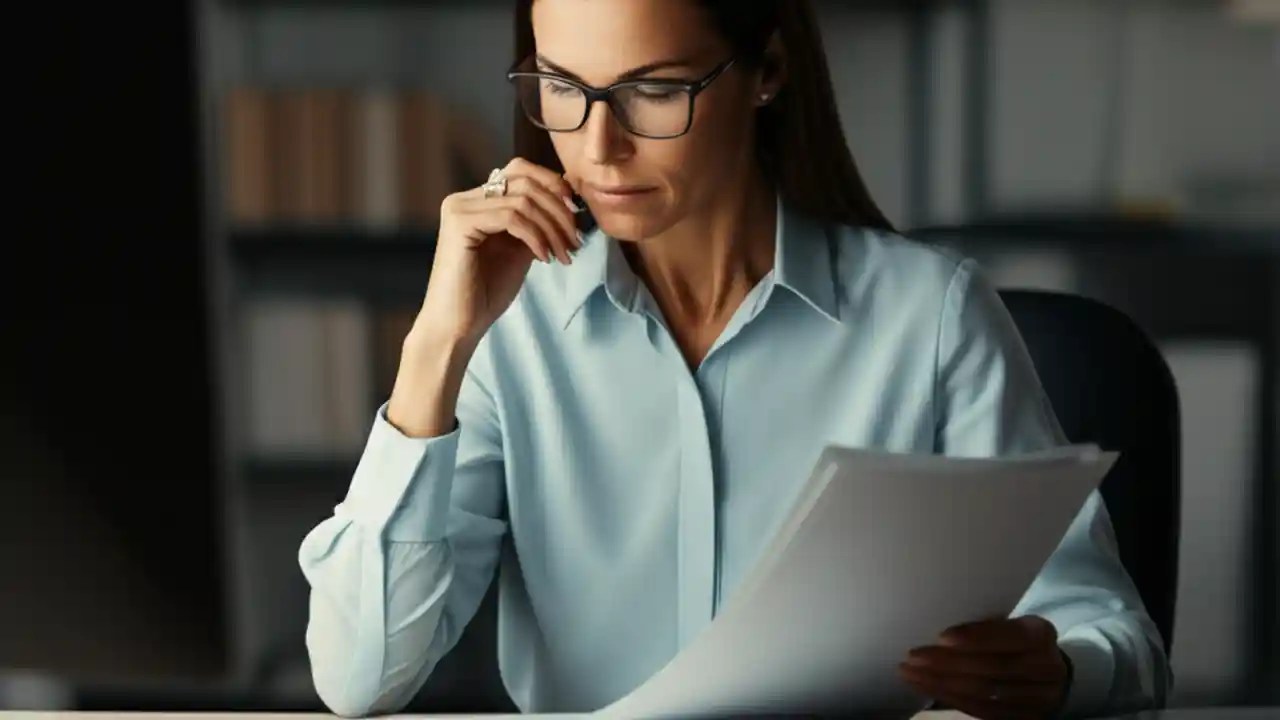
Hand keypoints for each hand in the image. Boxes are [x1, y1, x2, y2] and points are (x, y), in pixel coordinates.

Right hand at [417, 157, 580, 343]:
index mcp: (477, 200)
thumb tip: (569, 203)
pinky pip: (511, 217)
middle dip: (559, 209)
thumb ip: (536, 223)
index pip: (520, 170)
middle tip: (575, 240)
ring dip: (552, 228)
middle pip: (525, 180)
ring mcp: (459, 208)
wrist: (458, 326)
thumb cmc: (486, 293)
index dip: (553, 185)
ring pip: (522, 199)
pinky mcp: (459, 224)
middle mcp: (464, 198)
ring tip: (564, 255)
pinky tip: (544, 259)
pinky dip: (536, 237)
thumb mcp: (520, 250)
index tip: (576, 215)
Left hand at [898, 615, 1069, 719]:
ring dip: (941, 682)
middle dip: (948, 662)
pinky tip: (925, 687)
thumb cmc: (1016, 640)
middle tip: (914, 656)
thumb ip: (985, 624)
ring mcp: (1036, 698)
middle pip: (992, 668)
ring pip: (983, 692)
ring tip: (910, 672)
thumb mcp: (1010, 623)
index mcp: (1040, 634)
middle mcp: (1044, 668)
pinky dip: (949, 698)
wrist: (1050, 674)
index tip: (941, 637)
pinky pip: (981, 710)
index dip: (976, 637)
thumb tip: (937, 626)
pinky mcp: (1022, 717)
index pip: (1009, 636)